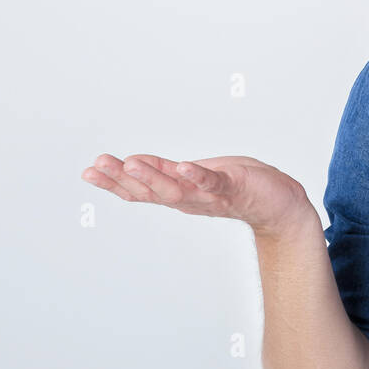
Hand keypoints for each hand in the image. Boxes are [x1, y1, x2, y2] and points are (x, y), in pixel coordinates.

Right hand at [81, 153, 312, 234]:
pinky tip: (184, 167)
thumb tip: (132, 163)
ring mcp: (212, 194)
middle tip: (97, 166)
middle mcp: (190, 198)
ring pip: (177, 189)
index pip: (141, 189)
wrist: (279, 205)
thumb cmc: (236, 186)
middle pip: (151, 191)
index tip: (89, 170)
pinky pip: (214, 182)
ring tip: (131, 163)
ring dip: (153, 177)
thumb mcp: (193, 175)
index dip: (114, 181)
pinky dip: (199, 176)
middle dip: (123, 178)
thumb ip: (165, 171)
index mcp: (178, 193)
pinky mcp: (235, 186)